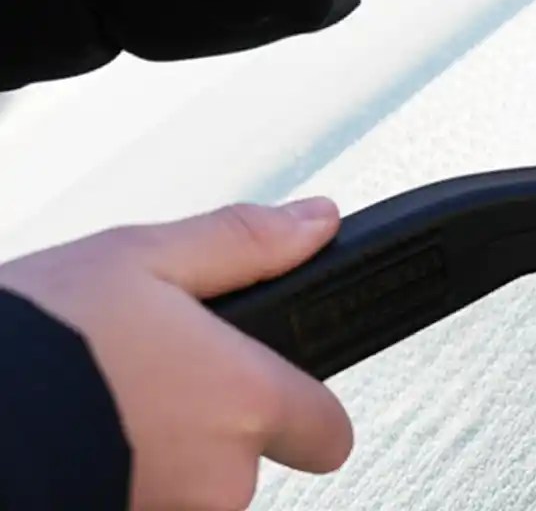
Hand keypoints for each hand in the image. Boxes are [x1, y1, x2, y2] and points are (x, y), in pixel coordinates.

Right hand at [0, 199, 352, 509]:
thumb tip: (318, 223)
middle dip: (214, 431)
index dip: (303, 407)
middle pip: (251, 461)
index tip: (266, 387)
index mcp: (246, 400)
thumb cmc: (36, 336)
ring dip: (157, 457)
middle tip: (147, 383)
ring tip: (96, 409)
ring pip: (191, 489)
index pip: (330, 430)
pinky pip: (142, 503)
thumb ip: (243, 246)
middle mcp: (222, 479)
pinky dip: (117, 478)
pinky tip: (76, 442)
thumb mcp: (140, 259)